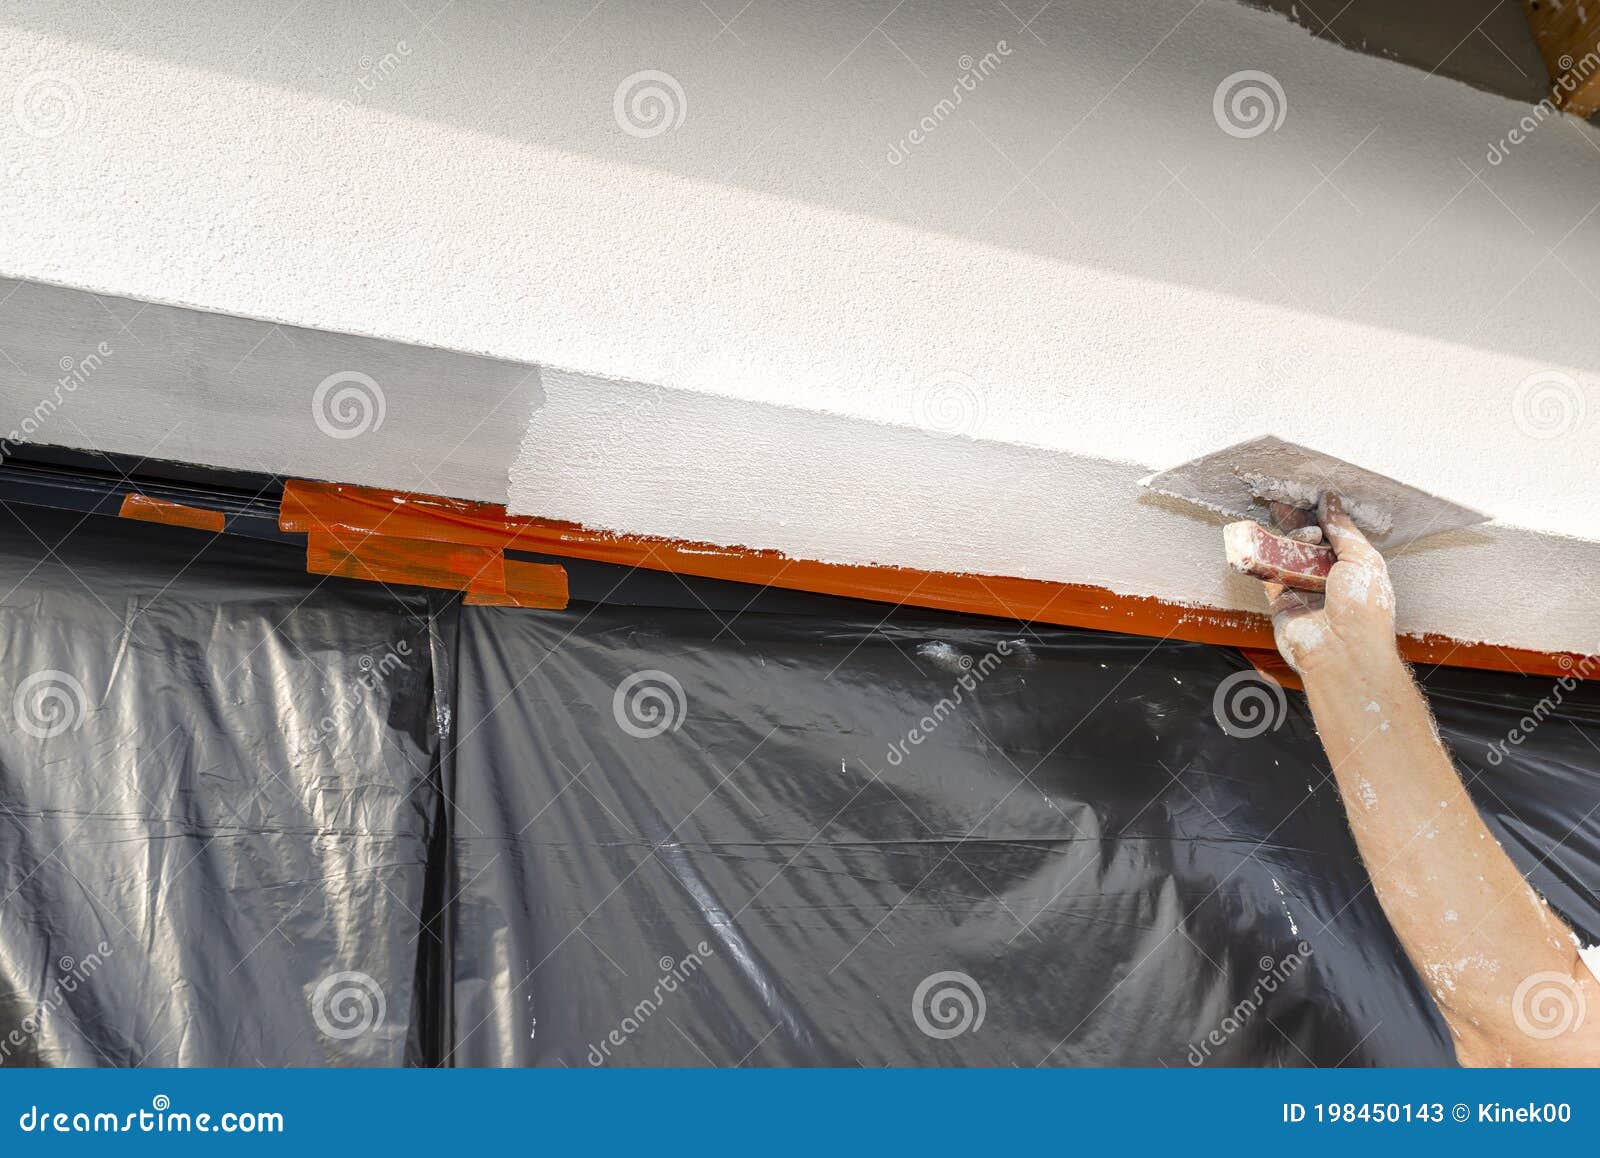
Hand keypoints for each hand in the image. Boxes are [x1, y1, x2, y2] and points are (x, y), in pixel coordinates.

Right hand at [1263, 494, 1396, 675]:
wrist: (1342, 652)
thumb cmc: (1363, 608)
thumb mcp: (1362, 559)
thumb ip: (1342, 529)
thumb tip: (1330, 501)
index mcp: (1355, 568)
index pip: (1336, 535)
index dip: (1323, 516)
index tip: (1310, 497)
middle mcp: (1329, 578)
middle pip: (1309, 543)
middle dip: (1296, 521)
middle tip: (1282, 501)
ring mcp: (1304, 590)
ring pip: (1288, 556)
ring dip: (1280, 536)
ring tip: (1271, 514)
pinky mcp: (1281, 602)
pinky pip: (1268, 575)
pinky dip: (1261, 558)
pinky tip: (1256, 539)